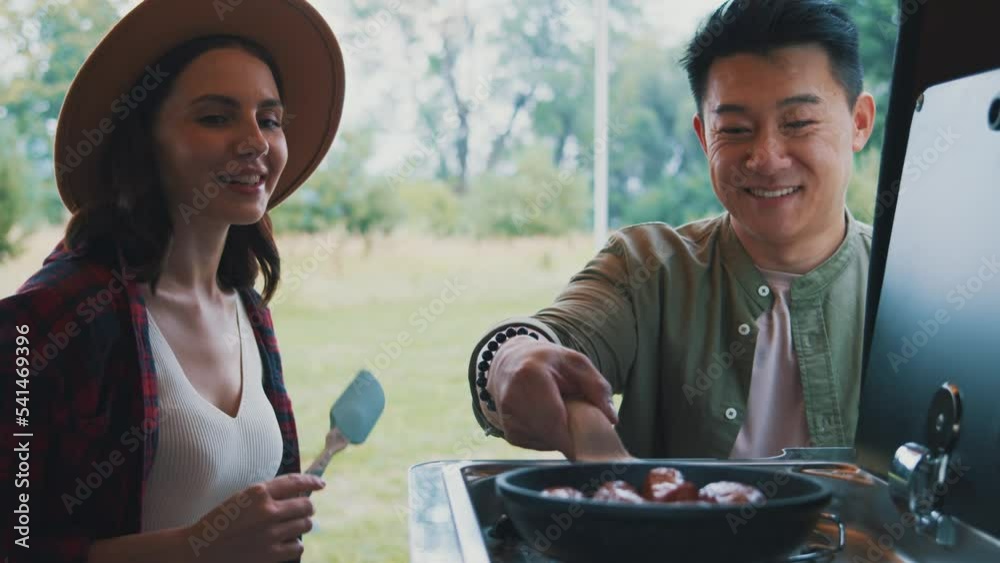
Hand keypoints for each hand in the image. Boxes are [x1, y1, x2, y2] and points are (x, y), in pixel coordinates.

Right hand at [185, 473, 324, 561]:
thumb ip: (267, 494)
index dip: (312, 481)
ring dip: (300, 525)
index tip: (320, 484)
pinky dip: (293, 544)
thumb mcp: (242, 498)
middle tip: (301, 511)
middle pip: (306, 505)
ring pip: (305, 525)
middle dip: (306, 507)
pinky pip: (298, 546)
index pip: (296, 482)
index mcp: (258, 492)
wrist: (201, 550)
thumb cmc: (221, 522)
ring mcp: (271, 534)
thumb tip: (297, 491)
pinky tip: (283, 543)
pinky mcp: (271, 554)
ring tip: (287, 528)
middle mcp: (267, 511)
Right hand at [486, 336, 617, 454]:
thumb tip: (611, 419)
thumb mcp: (576, 363)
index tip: (595, 447)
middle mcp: (511, 401)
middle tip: (585, 423)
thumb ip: (597, 386)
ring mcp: (507, 421)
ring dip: (562, 434)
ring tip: (563, 412)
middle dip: (574, 436)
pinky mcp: (510, 435)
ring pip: (548, 443)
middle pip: (552, 436)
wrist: (511, 363)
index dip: (575, 439)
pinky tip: (550, 419)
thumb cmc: (547, 362)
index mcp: (528, 377)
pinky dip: (551, 436)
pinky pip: (540, 445)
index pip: (553, 421)